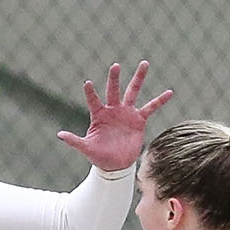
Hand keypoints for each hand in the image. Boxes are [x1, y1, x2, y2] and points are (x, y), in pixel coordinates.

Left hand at [57, 60, 172, 171]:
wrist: (115, 166)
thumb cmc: (99, 156)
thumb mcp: (86, 148)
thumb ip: (74, 141)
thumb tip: (59, 135)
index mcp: (99, 115)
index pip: (93, 100)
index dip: (90, 92)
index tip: (87, 83)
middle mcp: (113, 110)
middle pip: (114, 89)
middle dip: (114, 78)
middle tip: (115, 65)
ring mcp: (126, 113)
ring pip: (133, 91)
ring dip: (138, 78)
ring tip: (144, 63)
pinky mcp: (139, 120)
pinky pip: (151, 107)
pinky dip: (160, 100)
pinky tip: (170, 92)